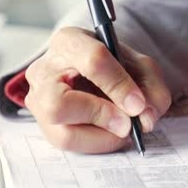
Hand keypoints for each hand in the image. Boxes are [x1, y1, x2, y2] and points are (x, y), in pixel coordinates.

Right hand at [24, 27, 171, 152]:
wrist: (92, 72)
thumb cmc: (113, 66)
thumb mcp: (139, 66)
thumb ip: (150, 88)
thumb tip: (146, 118)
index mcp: (70, 42)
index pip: (92, 61)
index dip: (119, 86)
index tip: (139, 104)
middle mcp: (44, 71)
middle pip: (59, 103)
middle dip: (100, 116)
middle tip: (128, 123)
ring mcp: (37, 100)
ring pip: (62, 133)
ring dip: (102, 138)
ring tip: (123, 129)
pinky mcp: (43, 125)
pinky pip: (67, 144)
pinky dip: (97, 144)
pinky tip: (111, 133)